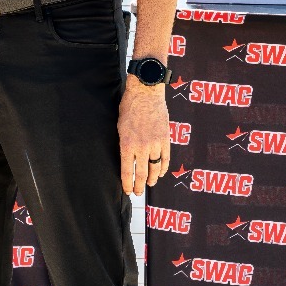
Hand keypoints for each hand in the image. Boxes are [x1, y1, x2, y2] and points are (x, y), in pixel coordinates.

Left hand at [118, 78, 169, 195]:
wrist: (146, 93)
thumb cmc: (130, 106)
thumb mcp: (120, 126)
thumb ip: (124, 143)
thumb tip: (126, 157)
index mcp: (127, 144)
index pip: (126, 172)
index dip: (127, 184)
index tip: (127, 190)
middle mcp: (141, 147)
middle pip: (141, 174)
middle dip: (138, 186)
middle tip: (137, 192)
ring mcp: (155, 143)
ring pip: (154, 168)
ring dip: (151, 179)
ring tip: (149, 184)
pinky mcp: (165, 138)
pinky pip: (165, 158)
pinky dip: (163, 168)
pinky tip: (159, 172)